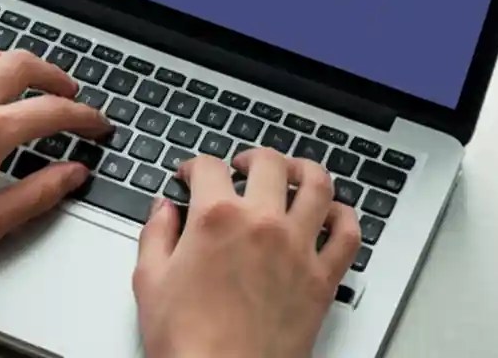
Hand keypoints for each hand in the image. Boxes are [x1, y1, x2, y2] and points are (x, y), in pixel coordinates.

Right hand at [133, 149, 360, 357]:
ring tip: (293, 172)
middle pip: (269, 163)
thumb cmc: (188, 342)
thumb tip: (163, 209)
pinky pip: (348, 234)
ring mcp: (297, 248)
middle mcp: (262, 223)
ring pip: (317, 185)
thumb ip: (155, 234)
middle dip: (251, 157)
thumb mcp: (149, 281)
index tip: (191, 175)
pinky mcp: (322, 278)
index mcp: (215, 218)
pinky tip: (331, 213)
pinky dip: (343, 215)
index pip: (208, 167)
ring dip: (304, 170)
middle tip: (242, 166)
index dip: (193, 165)